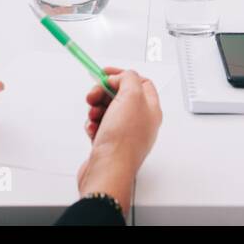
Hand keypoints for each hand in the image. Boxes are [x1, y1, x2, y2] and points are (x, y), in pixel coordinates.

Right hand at [76, 68, 162, 214]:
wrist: (108, 170)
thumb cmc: (123, 140)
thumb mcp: (131, 96)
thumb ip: (128, 78)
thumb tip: (120, 77)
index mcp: (151, 110)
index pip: (141, 83)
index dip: (122, 75)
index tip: (105, 73)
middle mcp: (140, 122)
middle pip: (121, 96)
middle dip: (104, 92)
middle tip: (93, 94)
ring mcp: (125, 134)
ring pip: (108, 110)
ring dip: (96, 108)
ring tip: (93, 115)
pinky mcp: (110, 144)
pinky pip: (99, 126)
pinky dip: (93, 124)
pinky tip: (92, 129)